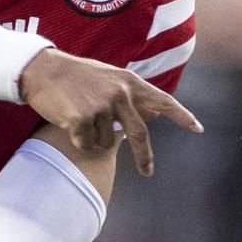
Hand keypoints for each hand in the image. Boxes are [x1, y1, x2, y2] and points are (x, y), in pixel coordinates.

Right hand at [20, 48, 202, 177]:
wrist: (43, 69)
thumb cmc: (76, 76)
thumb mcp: (109, 79)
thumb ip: (132, 96)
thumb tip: (155, 114)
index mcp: (129, 82)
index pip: (163, 100)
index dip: (182, 116)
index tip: (198, 129)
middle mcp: (120, 93)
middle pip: (139, 134)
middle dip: (144, 157)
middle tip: (148, 172)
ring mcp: (102, 106)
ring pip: (106, 141)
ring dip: (94, 137)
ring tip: (80, 117)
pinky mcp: (83, 118)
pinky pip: (87, 144)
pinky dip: (78, 139)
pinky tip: (69, 122)